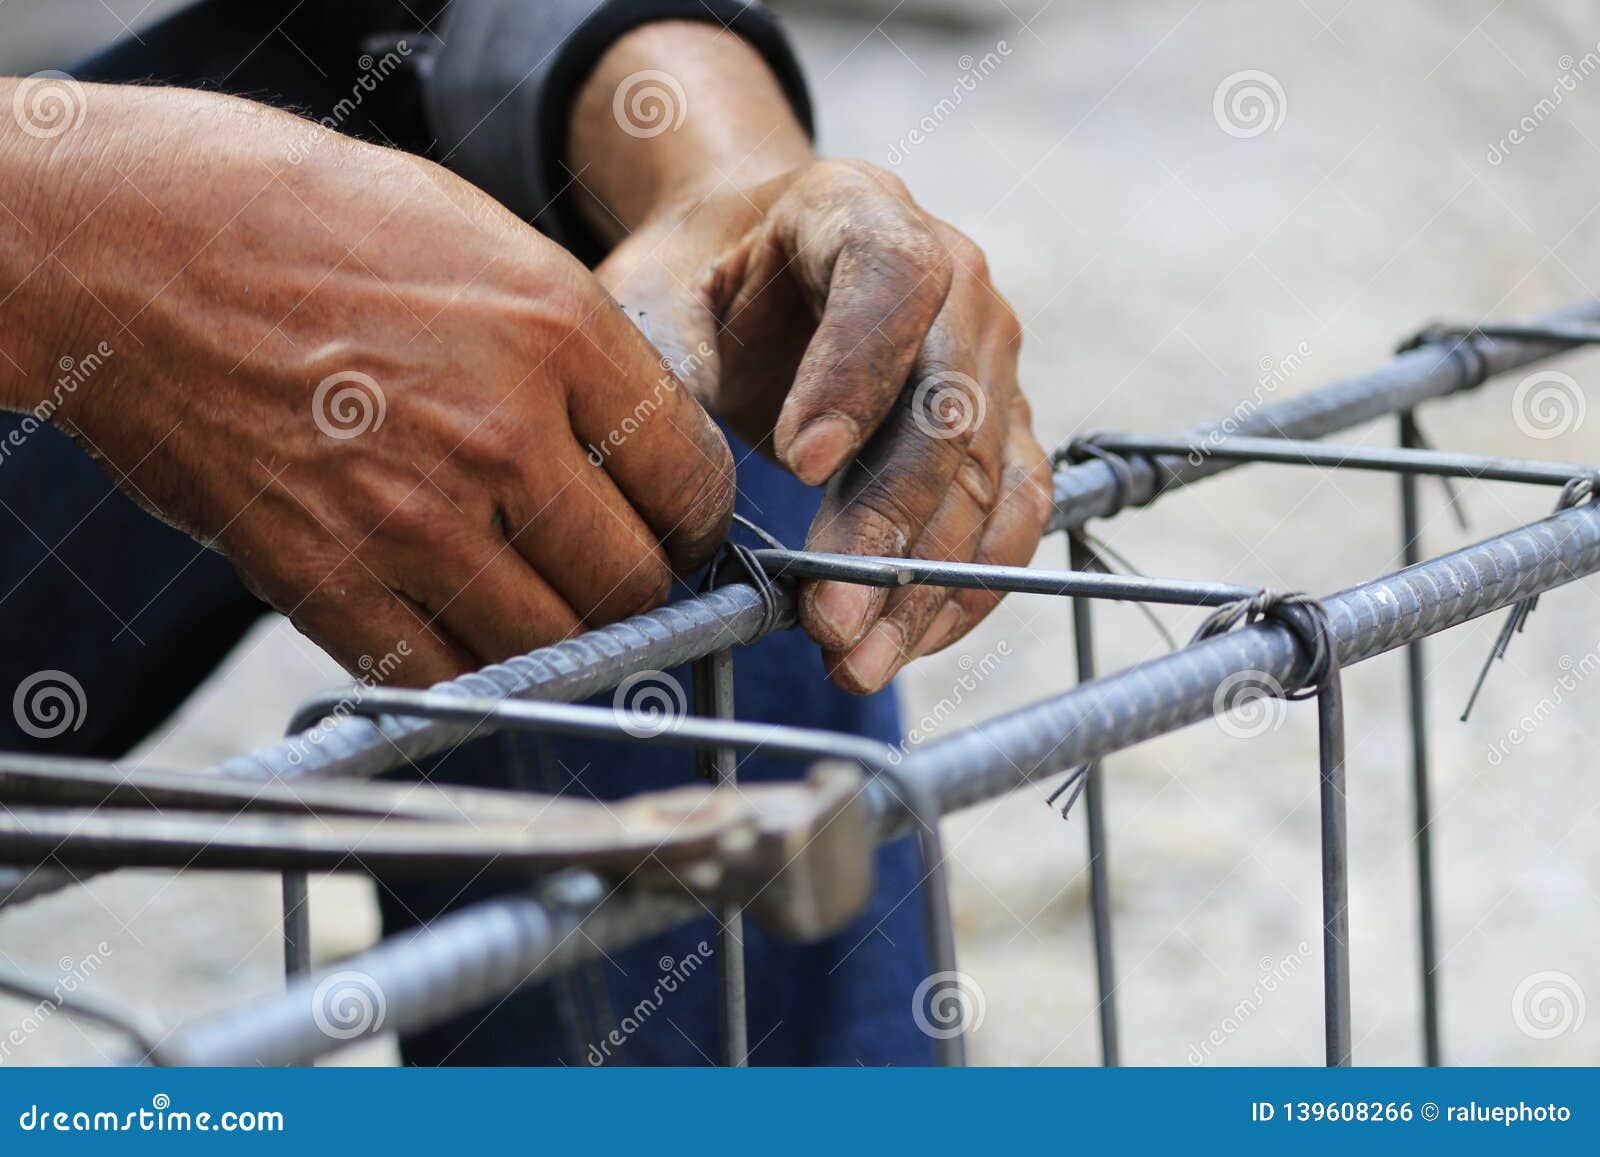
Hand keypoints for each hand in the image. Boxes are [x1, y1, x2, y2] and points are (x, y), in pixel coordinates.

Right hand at [0, 83, 732, 684]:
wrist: (141, 248)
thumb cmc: (317, 230)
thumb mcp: (491, 247)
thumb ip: (585, 356)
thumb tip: (645, 449)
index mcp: (561, 335)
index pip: (693, 483)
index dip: (694, 521)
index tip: (675, 528)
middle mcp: (503, 434)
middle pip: (636, 580)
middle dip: (639, 586)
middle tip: (610, 570)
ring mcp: (413, 516)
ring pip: (555, 645)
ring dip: (560, 637)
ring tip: (533, 595)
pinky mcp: (327, 578)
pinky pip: (443, 672)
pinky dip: (465, 666)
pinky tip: (456, 621)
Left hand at [572, 26, 1052, 692]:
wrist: (746, 260)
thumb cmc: (698, 283)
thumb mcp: (652, 307)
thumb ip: (667, 389)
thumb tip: (677, 519)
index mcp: (859, 209)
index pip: (893, 277)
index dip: (856, 373)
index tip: (799, 464)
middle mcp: (954, 276)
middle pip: (950, 402)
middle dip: (889, 524)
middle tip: (828, 616)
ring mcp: (988, 354)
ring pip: (988, 473)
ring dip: (931, 581)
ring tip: (859, 658)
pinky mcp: (1003, 422)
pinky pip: (1012, 510)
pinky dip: (968, 584)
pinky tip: (906, 640)